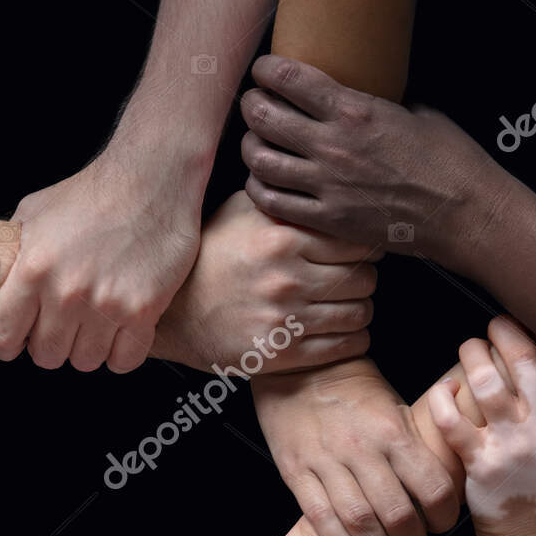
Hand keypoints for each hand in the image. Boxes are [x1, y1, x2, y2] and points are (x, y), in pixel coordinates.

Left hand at [0, 153, 199, 372]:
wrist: (151, 179)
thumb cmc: (93, 193)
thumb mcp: (35, 213)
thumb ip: (13, 252)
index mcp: (33, 269)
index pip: (3, 337)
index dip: (8, 342)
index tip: (19, 339)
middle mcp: (66, 292)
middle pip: (46, 356)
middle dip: (51, 345)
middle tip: (63, 326)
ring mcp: (106, 305)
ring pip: (85, 361)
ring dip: (88, 348)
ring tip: (94, 322)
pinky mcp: (143, 311)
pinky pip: (124, 360)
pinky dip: (122, 351)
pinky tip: (121, 328)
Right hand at [151, 190, 375, 373]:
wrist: (170, 312)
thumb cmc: (208, 258)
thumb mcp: (239, 212)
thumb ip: (284, 198)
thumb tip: (324, 182)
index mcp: (281, 238)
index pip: (357, 241)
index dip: (363, 245)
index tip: (357, 251)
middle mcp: (286, 278)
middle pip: (365, 278)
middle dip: (362, 278)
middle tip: (351, 280)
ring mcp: (285, 319)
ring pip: (360, 314)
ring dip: (359, 310)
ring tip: (346, 306)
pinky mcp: (282, 353)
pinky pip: (344, 347)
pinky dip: (353, 340)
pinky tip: (343, 332)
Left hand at [240, 55, 518, 275]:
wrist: (465, 214)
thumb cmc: (449, 161)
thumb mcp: (417, 112)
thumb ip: (378, 105)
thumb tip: (361, 98)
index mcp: (356, 110)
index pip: (289, 79)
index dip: (266, 71)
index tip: (262, 71)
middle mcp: (335, 145)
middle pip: (264, 117)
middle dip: (251, 105)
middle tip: (252, 104)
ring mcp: (328, 185)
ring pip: (261, 160)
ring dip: (250, 147)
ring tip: (254, 142)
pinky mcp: (328, 220)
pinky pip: (273, 202)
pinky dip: (259, 189)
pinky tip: (262, 181)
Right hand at [253, 357, 459, 535]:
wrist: (296, 370)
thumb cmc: (352, 389)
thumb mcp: (395, 401)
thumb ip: (426, 428)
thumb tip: (464, 421)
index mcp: (392, 430)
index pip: (432, 485)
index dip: (445, 515)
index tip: (445, 524)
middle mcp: (361, 449)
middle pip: (396, 512)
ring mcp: (326, 463)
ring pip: (359, 521)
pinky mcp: (297, 473)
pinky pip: (321, 518)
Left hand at [426, 317, 535, 535]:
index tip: (525, 319)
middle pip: (523, 360)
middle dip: (503, 332)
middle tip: (492, 324)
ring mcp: (516, 446)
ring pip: (486, 382)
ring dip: (471, 355)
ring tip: (467, 347)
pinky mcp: (483, 464)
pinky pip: (453, 418)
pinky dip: (443, 396)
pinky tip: (443, 387)